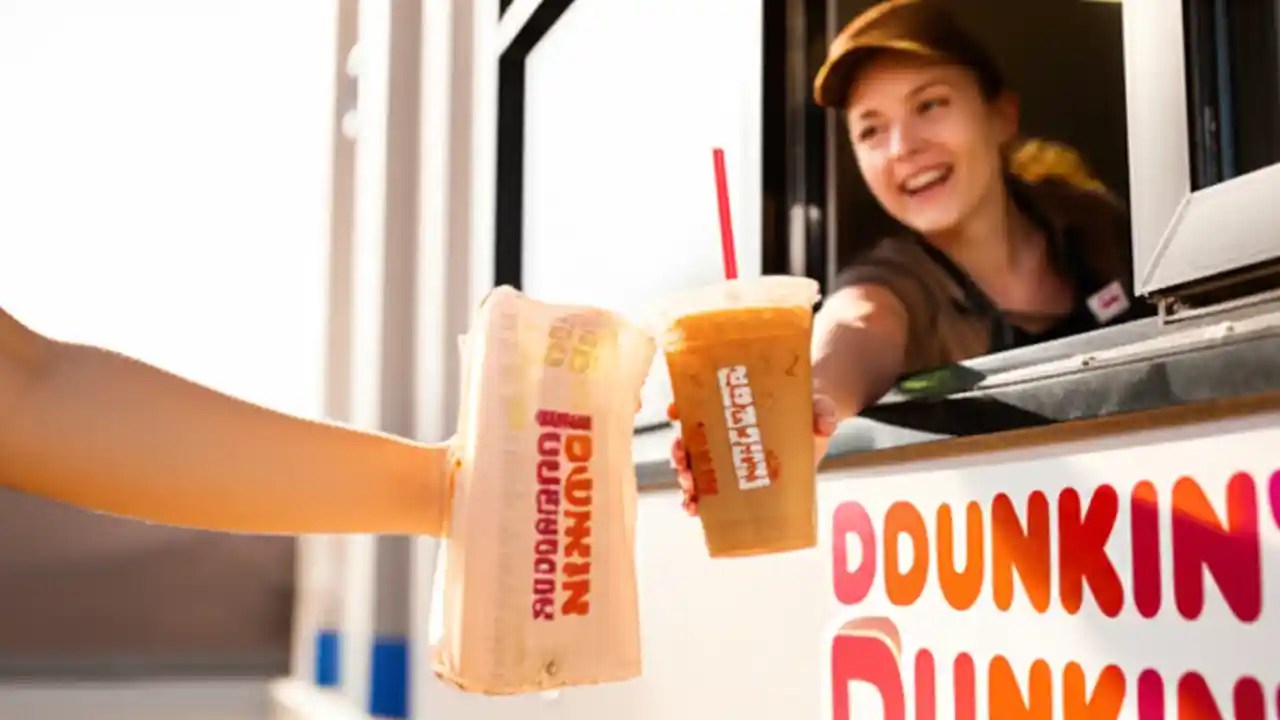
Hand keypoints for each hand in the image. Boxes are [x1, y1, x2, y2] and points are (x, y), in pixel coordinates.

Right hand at [669, 394, 837, 516]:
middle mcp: (722, 431)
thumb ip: (823, 411)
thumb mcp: (817, 407)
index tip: (675, 411)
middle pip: (691, 439)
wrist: (813, 427)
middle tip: (683, 462)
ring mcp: (727, 457)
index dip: (682, 407)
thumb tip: (825, 424)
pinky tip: (693, 509)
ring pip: (695, 467)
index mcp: (732, 407)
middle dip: (680, 451)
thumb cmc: (809, 411)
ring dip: (685, 478)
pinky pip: (709, 491)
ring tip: (689, 490)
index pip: (699, 403)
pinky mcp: (735, 480)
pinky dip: (697, 500)